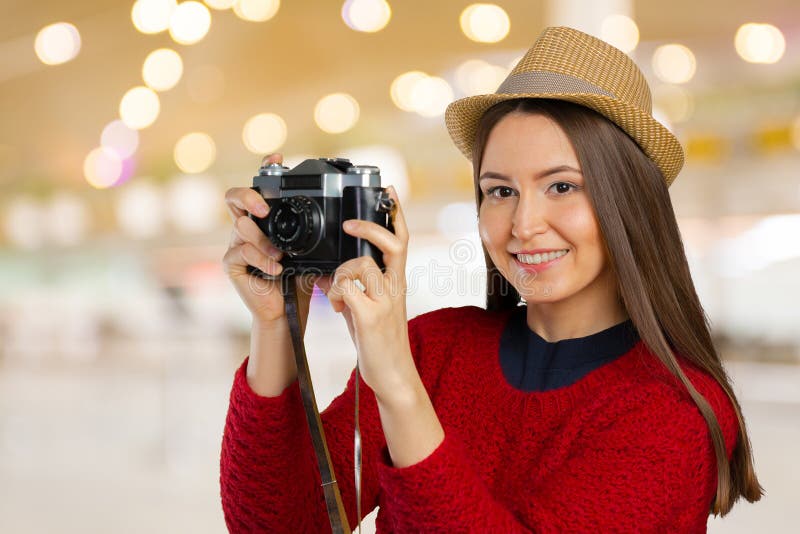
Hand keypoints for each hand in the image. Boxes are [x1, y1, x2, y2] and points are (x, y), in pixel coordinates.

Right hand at [222, 153, 330, 326]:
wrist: (286, 313)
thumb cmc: (299, 281)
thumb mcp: (314, 255)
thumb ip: (322, 238)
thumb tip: (349, 222)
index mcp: (267, 220)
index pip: (261, 188)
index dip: (265, 169)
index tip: (277, 158)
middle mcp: (248, 227)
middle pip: (235, 197)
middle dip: (249, 197)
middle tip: (265, 210)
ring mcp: (237, 244)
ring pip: (240, 226)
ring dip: (261, 240)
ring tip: (279, 255)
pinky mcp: (231, 263)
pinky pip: (240, 252)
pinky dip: (260, 259)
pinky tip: (275, 269)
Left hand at [326, 186, 414, 400]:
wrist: (391, 374)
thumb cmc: (377, 339)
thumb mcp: (365, 306)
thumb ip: (352, 286)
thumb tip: (325, 271)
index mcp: (396, 280)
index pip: (401, 239)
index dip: (396, 212)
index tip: (387, 189)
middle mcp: (395, 286)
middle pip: (392, 242)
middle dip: (369, 227)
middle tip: (349, 224)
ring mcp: (385, 301)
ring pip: (361, 264)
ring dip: (341, 274)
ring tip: (337, 294)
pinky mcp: (372, 316)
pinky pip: (348, 289)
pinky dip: (337, 293)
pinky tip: (337, 307)